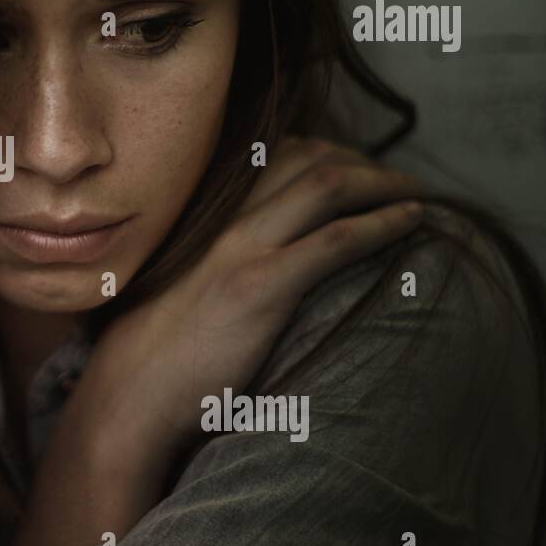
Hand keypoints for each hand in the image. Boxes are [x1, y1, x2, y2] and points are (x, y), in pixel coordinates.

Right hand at [75, 135, 427, 480]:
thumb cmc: (153, 354)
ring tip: (416, 196)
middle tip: (397, 182)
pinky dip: (382, 223)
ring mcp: (242, 250)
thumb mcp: (181, 287)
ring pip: (326, 186)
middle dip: (362, 162)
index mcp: (205, 216)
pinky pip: (336, 240)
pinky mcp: (260, 287)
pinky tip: (412, 222)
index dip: (326, 153)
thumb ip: (214, 261)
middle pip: (307, 159)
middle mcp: (224, 220)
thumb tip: (254, 266)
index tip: (357, 170)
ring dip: (382, 183)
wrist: (129, 392)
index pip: (274, 155)